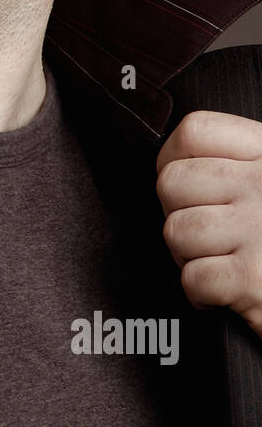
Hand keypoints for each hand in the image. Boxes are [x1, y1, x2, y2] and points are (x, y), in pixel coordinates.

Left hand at [156, 110, 261, 338]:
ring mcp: (258, 230)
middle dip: (178, 213)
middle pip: (173, 182)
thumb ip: (243, 163)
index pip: (195, 133)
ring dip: (189, 255)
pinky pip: (194, 277)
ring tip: (219, 261)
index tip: (185, 185)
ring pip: (177, 231)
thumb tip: (178, 162)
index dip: (173, 160)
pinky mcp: (252, 278)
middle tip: (204, 232)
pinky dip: (202, 293)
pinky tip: (227, 290)